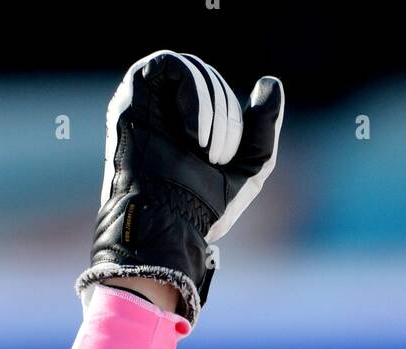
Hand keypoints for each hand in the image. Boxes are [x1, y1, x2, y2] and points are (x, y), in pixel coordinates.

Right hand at [77, 51, 283, 326]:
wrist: (168, 227)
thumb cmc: (204, 210)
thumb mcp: (250, 168)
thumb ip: (264, 128)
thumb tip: (271, 82)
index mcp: (190, 123)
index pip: (222, 95)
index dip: (235, 121)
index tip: (224, 161)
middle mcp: (166, 106)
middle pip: (210, 79)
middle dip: (225, 118)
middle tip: (214, 159)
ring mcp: (148, 97)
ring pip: (194, 70)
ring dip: (212, 111)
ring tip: (204, 151)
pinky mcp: (134, 92)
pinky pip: (171, 64)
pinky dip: (194, 95)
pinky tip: (194, 134)